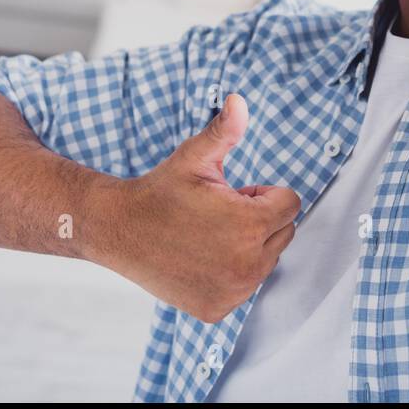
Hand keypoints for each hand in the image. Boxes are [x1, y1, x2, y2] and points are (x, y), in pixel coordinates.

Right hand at [85, 93, 300, 323]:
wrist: (118, 230)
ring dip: (247, 246)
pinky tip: (200, 260)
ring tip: (208, 235)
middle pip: (282, 234)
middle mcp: (247, 264)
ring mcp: (233, 291)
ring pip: (265, 261)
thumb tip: (238, 100)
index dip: (262, 195)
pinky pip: (243, 286)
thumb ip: (225, 131)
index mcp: (249, 224)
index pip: (290, 205)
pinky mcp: (218, 309)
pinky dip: (230, 274)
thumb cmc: (159, 192)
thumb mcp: (194, 158)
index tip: (233, 195)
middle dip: (258, 220)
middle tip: (217, 214)